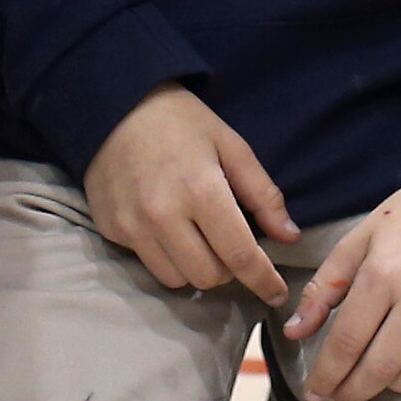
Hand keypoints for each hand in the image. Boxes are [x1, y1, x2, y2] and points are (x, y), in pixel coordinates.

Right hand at [84, 82, 294, 300]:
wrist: (113, 105)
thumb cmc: (180, 122)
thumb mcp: (231, 145)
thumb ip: (262, 194)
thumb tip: (289, 236)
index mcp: (201, 191)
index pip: (240, 256)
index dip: (263, 281)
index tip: (277, 295)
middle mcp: (164, 216)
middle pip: (208, 277)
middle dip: (228, 270)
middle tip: (231, 246)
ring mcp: (133, 226)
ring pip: (177, 280)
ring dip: (196, 269)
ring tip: (199, 240)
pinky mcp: (112, 230)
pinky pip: (148, 264)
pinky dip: (167, 258)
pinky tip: (169, 229)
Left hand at [286, 183, 400, 400]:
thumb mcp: (357, 241)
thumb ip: (323, 289)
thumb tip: (295, 333)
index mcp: (383, 274)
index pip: (347, 342)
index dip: (326, 376)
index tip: (315, 392)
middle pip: (380, 370)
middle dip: (352, 393)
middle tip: (338, 397)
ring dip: (390, 388)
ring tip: (375, 377)